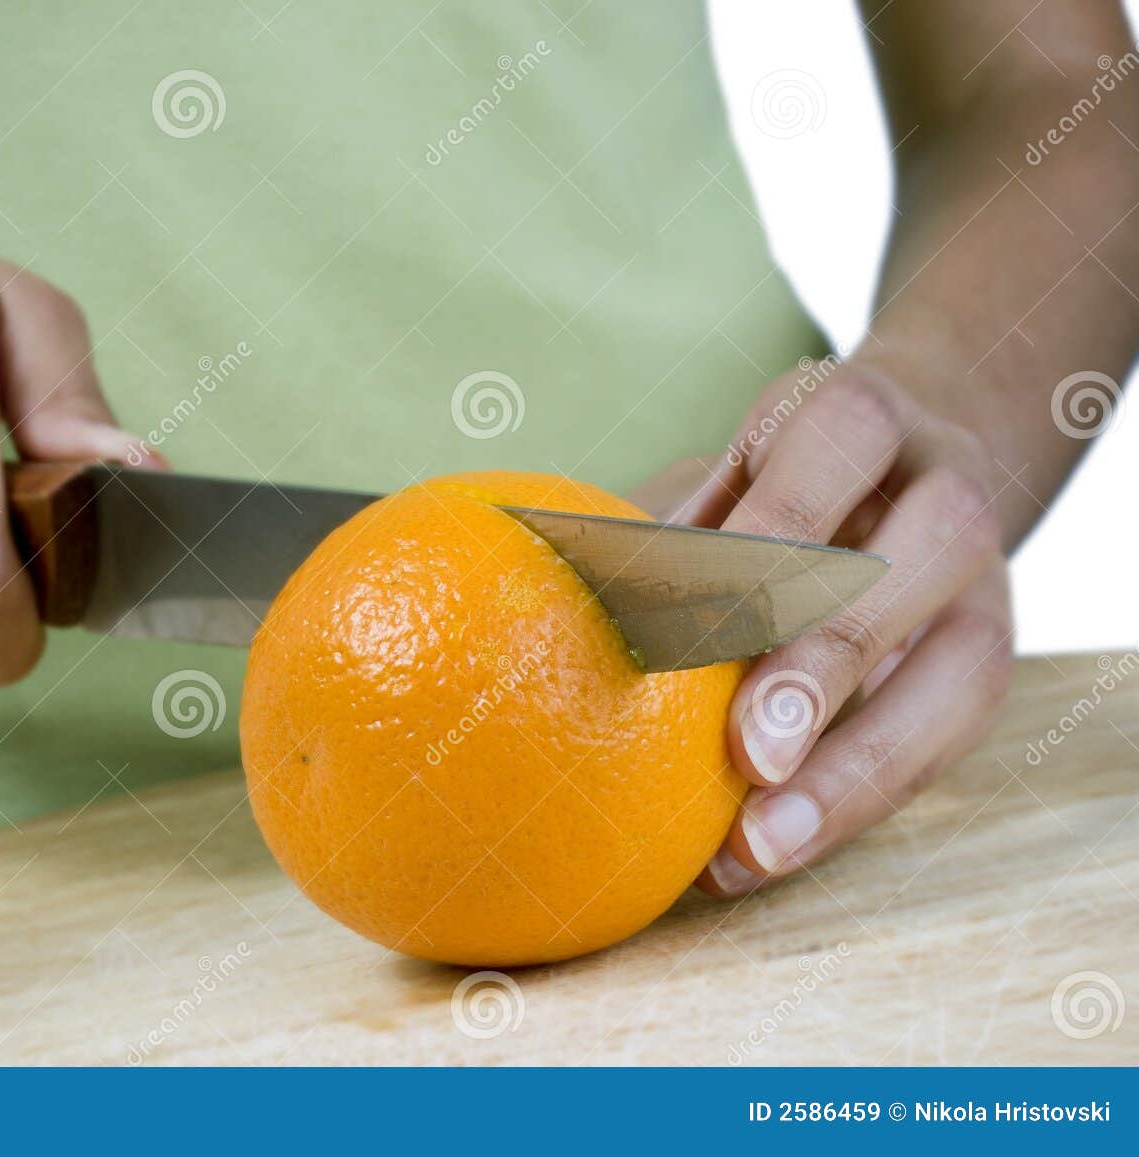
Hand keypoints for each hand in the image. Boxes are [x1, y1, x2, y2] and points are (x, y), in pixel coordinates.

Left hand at [629, 360, 1013, 895]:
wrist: (926, 460)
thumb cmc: (785, 477)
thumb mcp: (735, 465)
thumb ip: (671, 521)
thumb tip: (549, 581)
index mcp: (859, 420)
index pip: (826, 456)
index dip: (767, 536)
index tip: (687, 624)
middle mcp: (943, 495)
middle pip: (901, 575)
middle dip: (823, 666)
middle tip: (748, 755)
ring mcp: (983, 585)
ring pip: (958, 676)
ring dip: (853, 771)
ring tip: (757, 846)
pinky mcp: (987, 661)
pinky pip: (944, 742)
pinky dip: (853, 803)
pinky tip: (765, 854)